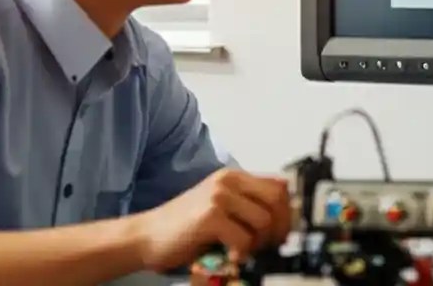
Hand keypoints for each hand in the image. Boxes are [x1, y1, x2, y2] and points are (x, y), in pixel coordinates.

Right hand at [129, 168, 291, 272]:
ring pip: (264, 220)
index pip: (280, 185)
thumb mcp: (221, 207)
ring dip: (259, 242)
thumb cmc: (185, 227)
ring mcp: (218, 197)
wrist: (145, 236)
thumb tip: (285, 221)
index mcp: (234, 176)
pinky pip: (244, 238)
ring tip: (245, 250)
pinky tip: (231, 256)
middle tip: (268, 245)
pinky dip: (242, 252)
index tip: (282, 231)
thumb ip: (248, 206)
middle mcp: (228, 181)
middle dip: (279, 227)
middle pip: (277, 200)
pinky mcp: (209, 217)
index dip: (287, 210)